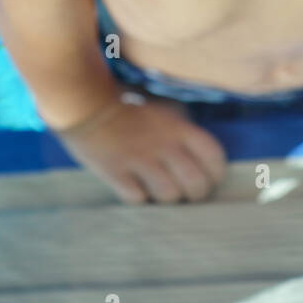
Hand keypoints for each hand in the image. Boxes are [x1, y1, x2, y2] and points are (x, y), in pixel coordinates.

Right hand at [55, 91, 227, 203]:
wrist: (86, 103)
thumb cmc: (128, 105)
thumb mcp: (164, 107)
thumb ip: (184, 127)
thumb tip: (202, 154)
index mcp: (178, 126)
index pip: (214, 157)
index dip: (216, 174)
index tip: (210, 178)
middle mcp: (164, 144)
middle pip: (196, 184)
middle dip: (195, 194)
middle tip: (186, 193)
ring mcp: (140, 160)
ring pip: (169, 195)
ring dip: (166, 197)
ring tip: (159, 189)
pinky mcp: (116, 173)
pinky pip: (138, 198)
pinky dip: (140, 197)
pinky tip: (135, 186)